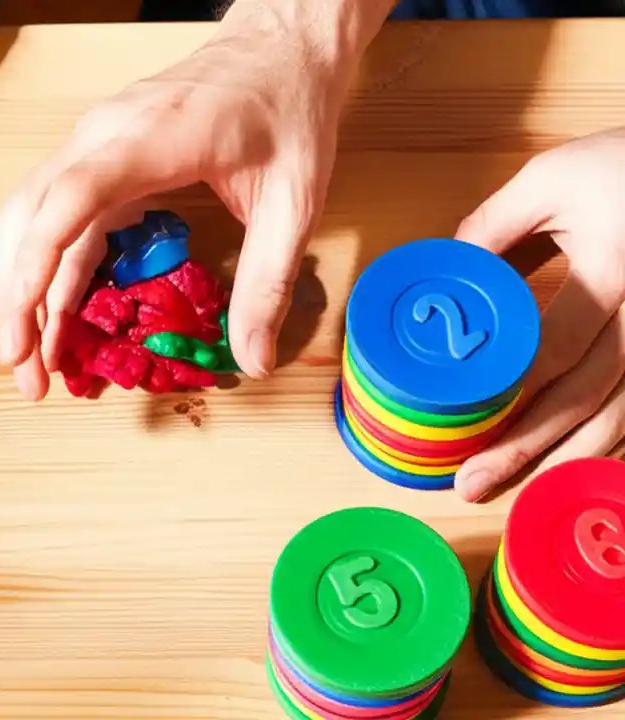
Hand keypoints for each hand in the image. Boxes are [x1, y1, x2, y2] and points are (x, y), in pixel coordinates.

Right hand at [0, 7, 357, 400]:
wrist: (280, 47)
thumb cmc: (288, 111)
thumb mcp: (295, 202)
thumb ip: (268, 281)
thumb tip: (253, 361)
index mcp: (153, 138)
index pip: (72, 197)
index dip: (40, 262)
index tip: (28, 324)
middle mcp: (104, 135)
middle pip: (30, 215)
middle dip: (17, 297)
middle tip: (25, 371)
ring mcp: (93, 144)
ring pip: (29, 217)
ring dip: (22, 289)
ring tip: (32, 360)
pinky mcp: (98, 159)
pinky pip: (56, 216)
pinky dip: (48, 271)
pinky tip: (57, 320)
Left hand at [454, 127, 624, 501]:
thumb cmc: (622, 165)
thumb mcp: (549, 179)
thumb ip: (491, 228)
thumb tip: (438, 278)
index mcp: (616, 268)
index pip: (558, 345)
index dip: (512, 389)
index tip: (466, 420)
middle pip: (590, 395)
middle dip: (528, 446)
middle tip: (471, 483)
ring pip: (623, 413)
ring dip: (567, 458)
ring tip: (513, 493)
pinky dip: (603, 442)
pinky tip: (564, 465)